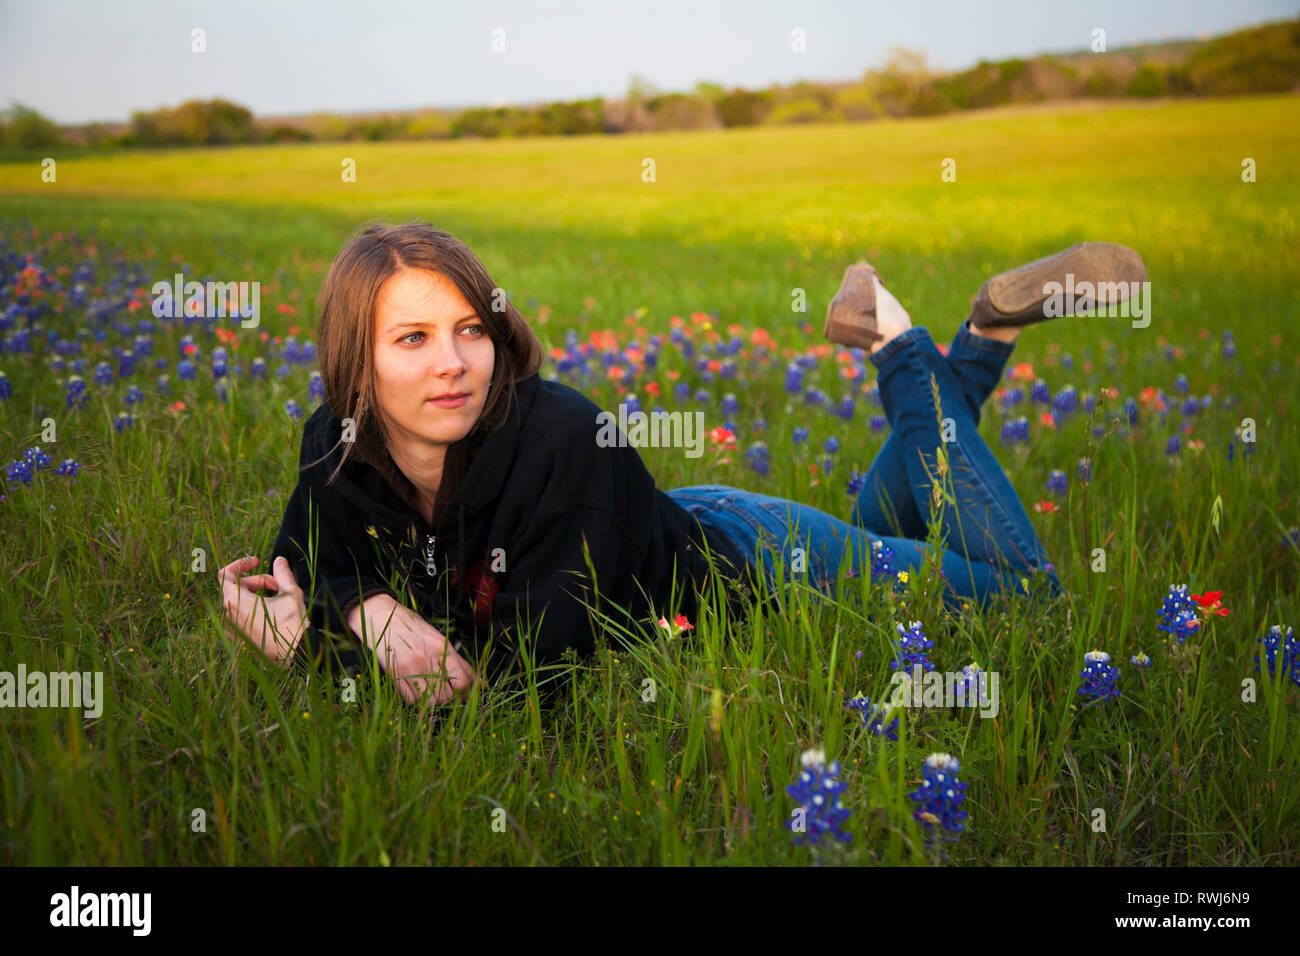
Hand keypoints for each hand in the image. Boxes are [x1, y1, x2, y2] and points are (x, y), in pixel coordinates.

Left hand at [218, 555, 309, 666]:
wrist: (296, 654)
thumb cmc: (293, 622)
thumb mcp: (291, 593)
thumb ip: (282, 573)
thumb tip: (279, 560)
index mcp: (237, 601)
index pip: (224, 575)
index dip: (240, 564)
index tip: (258, 562)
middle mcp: (230, 614)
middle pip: (236, 586)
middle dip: (257, 580)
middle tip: (277, 586)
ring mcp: (233, 627)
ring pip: (239, 600)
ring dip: (256, 593)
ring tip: (278, 598)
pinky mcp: (240, 637)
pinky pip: (240, 614)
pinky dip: (253, 606)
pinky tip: (272, 610)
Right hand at [348, 594, 477, 705]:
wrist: (381, 616)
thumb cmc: (413, 627)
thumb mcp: (438, 638)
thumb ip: (458, 661)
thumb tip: (479, 682)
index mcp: (441, 646)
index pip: (462, 681)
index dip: (465, 692)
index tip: (463, 693)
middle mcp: (426, 658)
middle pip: (446, 696)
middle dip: (448, 698)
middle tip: (446, 692)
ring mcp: (409, 667)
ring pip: (429, 701)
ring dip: (433, 701)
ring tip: (431, 691)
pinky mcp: (394, 675)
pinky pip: (411, 700)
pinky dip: (416, 699)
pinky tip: (416, 689)